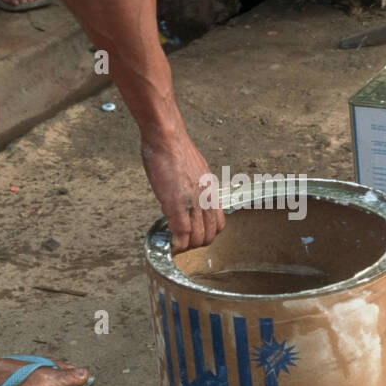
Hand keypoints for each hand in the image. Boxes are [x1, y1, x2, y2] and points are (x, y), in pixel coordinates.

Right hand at [140, 128, 224, 252]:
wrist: (167, 138)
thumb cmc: (175, 149)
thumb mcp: (195, 169)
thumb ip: (195, 186)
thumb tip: (188, 193)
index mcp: (210, 191)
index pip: (218, 224)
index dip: (208, 234)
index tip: (195, 236)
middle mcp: (205, 198)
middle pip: (209, 234)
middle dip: (196, 244)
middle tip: (182, 244)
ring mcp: (192, 202)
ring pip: (197, 237)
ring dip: (186, 247)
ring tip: (175, 245)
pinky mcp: (176, 203)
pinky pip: (181, 231)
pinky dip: (176, 243)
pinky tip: (170, 246)